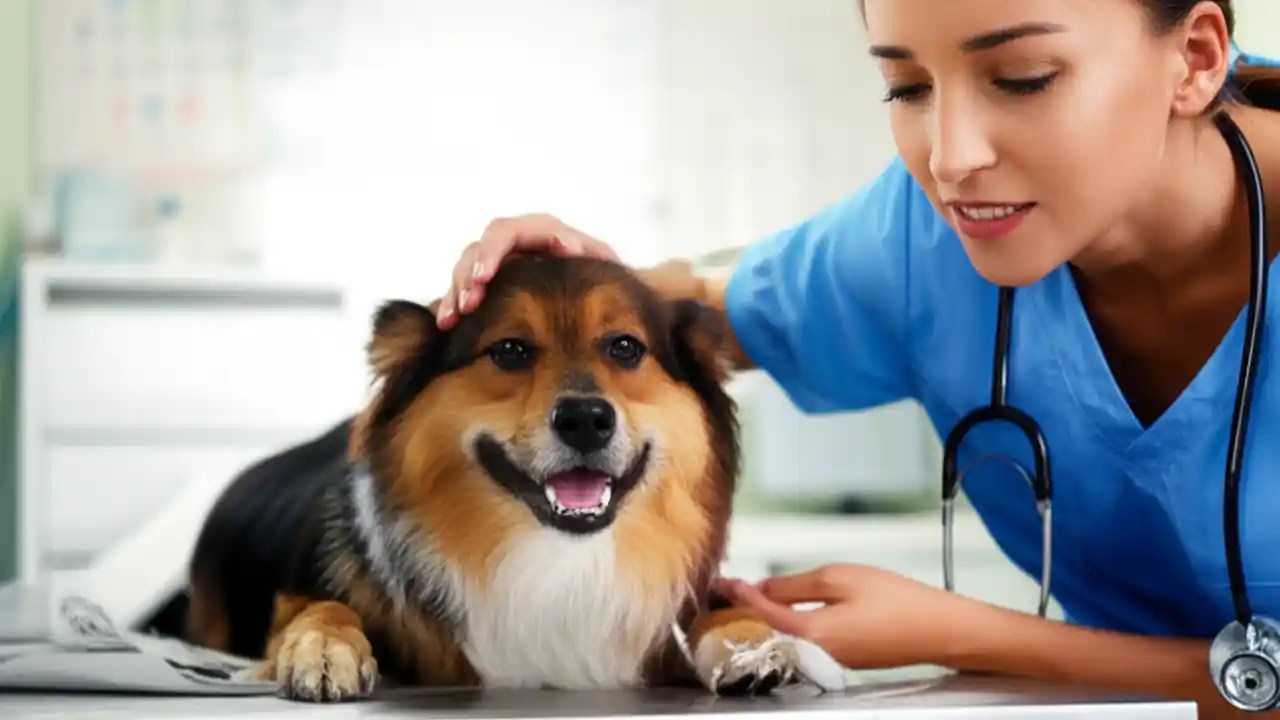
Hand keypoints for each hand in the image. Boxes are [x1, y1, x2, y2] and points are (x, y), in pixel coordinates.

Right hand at [437, 213, 618, 329]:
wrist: (598, 296)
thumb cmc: (600, 276)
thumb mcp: (603, 264)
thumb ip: (593, 254)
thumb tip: (570, 249)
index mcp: (542, 232)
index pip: (512, 231)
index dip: (497, 248)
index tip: (490, 272)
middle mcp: (516, 244)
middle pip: (486, 245)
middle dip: (477, 266)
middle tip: (475, 288)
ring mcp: (499, 264)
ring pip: (469, 266)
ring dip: (461, 287)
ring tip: (459, 312)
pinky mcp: (487, 286)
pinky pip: (463, 291)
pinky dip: (452, 305)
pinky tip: (446, 323)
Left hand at [717, 563, 960, 669]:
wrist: (938, 630)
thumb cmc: (895, 600)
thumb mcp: (839, 578)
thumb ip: (794, 586)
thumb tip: (761, 588)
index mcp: (810, 634)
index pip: (761, 613)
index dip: (738, 595)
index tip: (721, 582)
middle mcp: (814, 655)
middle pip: (766, 633)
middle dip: (742, 612)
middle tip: (723, 592)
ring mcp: (828, 661)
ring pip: (784, 639)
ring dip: (763, 619)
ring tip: (745, 598)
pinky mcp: (842, 660)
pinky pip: (803, 643)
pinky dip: (787, 626)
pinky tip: (782, 610)